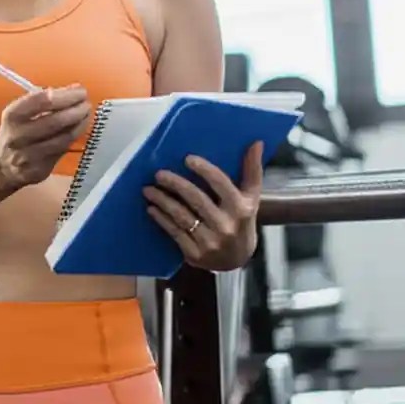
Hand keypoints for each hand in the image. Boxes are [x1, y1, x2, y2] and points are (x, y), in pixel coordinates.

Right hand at [0, 85, 92, 189]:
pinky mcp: (40, 169)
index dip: (66, 95)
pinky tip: (79, 129)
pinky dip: (74, 137)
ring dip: (80, 124)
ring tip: (86, 114)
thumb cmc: (15, 132)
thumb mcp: (18, 113)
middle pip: (55, 121)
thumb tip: (72, 92)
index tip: (79, 91)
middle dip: (76, 109)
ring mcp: (29, 155)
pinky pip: (63, 150)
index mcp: (12, 116)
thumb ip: (41, 102)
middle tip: (86, 103)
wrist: (0, 166)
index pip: (42, 101)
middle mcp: (19, 136)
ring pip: (63, 138)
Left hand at [144, 141, 264, 270]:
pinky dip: (161, 219)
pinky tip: (152, 209)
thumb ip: (252, 171)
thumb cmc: (241, 222)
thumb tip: (256, 143)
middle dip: (175, 184)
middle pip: (197, 199)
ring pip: (182, 216)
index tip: (187, 159)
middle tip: (159, 174)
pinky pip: (175, 233)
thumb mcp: (251, 198)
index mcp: (241, 209)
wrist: (237, 260)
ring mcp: (210, 242)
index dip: (204, 170)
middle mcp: (226, 226)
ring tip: (149, 190)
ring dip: (163, 201)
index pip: (221, 184)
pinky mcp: (195, 254)